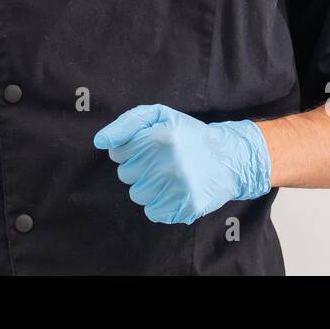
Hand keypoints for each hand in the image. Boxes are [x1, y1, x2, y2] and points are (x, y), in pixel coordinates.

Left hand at [93, 103, 272, 224]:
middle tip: (162, 161)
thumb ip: (127, 123)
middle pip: (125, 175)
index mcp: (159, 137)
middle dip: (139, 168)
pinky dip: (160, 204)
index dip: (132, 150)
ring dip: (149, 187)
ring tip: (170, 176)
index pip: (118, 152)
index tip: (150, 147)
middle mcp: (168, 163)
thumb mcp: (160, 115)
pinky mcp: (186, 207)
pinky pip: (152, 212)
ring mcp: (178, 187)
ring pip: (137, 195)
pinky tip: (175, 190)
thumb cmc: (188, 135)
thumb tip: (100, 142)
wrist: (229, 159)